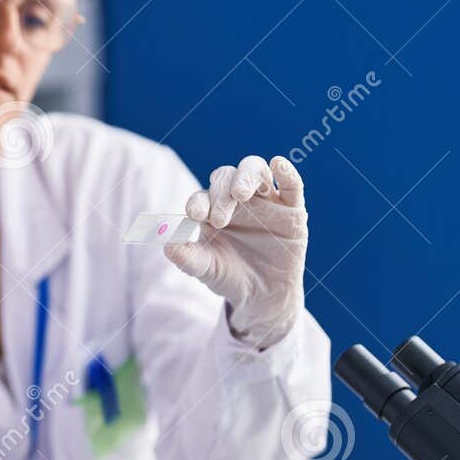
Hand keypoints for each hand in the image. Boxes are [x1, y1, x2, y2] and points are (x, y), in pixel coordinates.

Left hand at [164, 153, 307, 349]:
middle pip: (226, 177)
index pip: (202, 196)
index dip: (198, 202)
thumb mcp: (206, 269)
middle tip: (219, 219)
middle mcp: (237, 199)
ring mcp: (265, 200)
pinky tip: (278, 164)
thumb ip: (187, 257)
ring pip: (255, 170)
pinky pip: (292, 185)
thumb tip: (167, 246)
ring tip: (241, 193)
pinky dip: (286, 172)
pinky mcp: (292, 209)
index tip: (195, 215)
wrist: (262, 295)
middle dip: (221, 194)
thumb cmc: (229, 276)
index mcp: (211, 209)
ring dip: (247, 176)